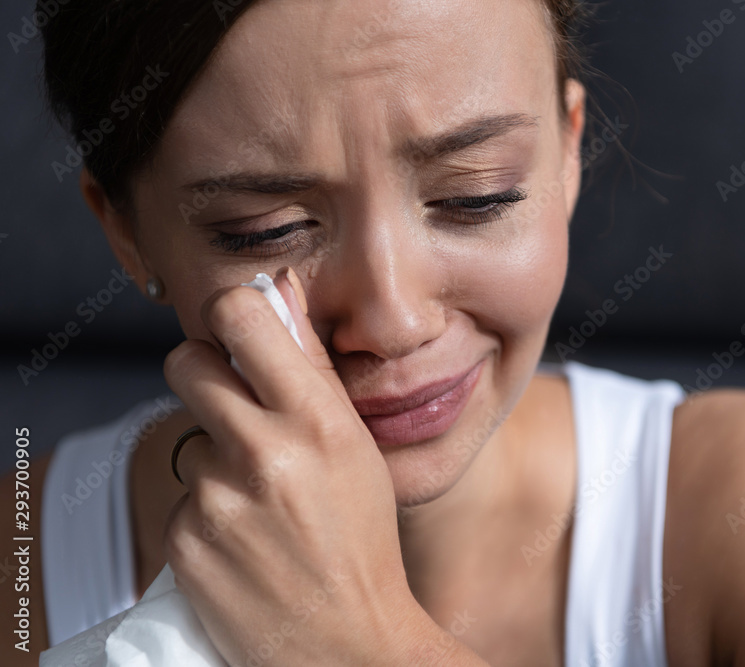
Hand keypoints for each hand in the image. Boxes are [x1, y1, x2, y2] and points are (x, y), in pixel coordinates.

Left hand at [162, 266, 427, 665]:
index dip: (231, 314)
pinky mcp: (184, 542)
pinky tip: (245, 539)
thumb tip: (276, 292)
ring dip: (218, 457)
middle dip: (204, 372)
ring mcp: (217, 499)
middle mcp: (263, 451)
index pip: (240, 318)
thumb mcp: (357, 447)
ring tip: (261, 501)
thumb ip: (311, 368)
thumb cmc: (364, 540)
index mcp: (317, 420)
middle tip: (235, 404)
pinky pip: (184, 497)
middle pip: (185, 362)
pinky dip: (209, 511)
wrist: (346, 644)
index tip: (238, 330)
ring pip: (190, 437)